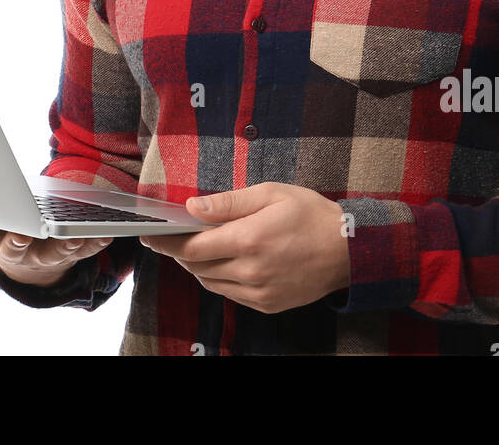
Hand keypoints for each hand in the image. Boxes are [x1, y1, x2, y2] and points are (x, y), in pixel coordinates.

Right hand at [0, 199, 111, 287]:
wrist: (28, 258)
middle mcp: (11, 250)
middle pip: (11, 247)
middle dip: (16, 239)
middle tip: (21, 232)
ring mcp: (41, 253)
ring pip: (52, 251)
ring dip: (63, 244)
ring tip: (71, 233)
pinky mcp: (68, 251)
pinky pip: (83, 248)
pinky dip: (93, 241)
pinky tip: (104, 233)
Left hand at [140, 183, 349, 312]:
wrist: (348, 250)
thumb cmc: (310, 214)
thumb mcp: (270, 194)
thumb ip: (228, 202)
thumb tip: (192, 207)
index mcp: (248, 240)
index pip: (192, 246)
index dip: (167, 242)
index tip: (150, 235)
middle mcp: (249, 271)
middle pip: (197, 266)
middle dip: (179, 252)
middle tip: (168, 239)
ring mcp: (258, 292)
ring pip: (210, 282)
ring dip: (198, 266)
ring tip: (197, 247)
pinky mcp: (266, 305)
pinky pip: (229, 294)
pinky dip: (218, 278)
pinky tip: (223, 262)